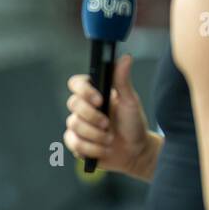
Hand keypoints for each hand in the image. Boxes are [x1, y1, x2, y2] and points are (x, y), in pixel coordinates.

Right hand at [64, 54, 152, 175]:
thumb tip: (125, 57)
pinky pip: (74, 143)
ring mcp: (78, 125)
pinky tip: (103, 149)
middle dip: (92, 117)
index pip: (76, 83)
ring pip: (73, 125)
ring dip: (95, 135)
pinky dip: (91, 149)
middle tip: (108, 125)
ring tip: (109, 139)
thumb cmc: (133, 124)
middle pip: (72, 104)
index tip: (100, 100)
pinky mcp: (76, 143)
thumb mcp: (130, 101)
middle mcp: (83, 107)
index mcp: (94, 93)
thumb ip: (123, 80)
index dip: (84, 91)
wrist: (135, 152)